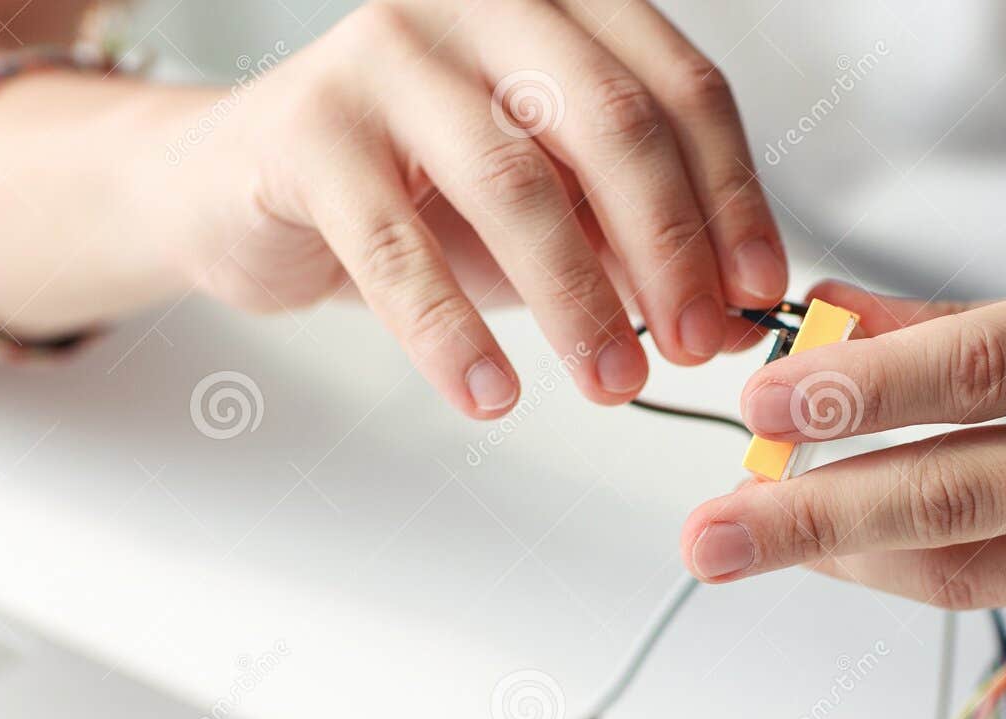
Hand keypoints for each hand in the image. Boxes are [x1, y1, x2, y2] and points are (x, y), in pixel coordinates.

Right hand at [162, 0, 786, 416]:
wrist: (247, 190)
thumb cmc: (414, 195)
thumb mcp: (550, 212)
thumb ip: (631, 241)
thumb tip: (730, 312)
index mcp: (558, 10)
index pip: (680, 91)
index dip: (732, 200)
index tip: (758, 293)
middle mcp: (479, 5)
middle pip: (614, 124)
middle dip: (670, 250)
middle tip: (695, 344)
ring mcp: (387, 52)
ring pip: (515, 184)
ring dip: (577, 301)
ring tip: (612, 383)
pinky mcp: (309, 125)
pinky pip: (399, 246)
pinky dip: (453, 333)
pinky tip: (492, 393)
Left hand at [680, 269, 1005, 662]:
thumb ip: (976, 329)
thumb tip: (832, 323)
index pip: (975, 368)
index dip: (853, 393)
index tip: (759, 405)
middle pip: (949, 492)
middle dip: (806, 517)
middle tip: (708, 533)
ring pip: (965, 564)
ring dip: (844, 555)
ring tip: (751, 545)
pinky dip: (922, 573)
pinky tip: (866, 551)